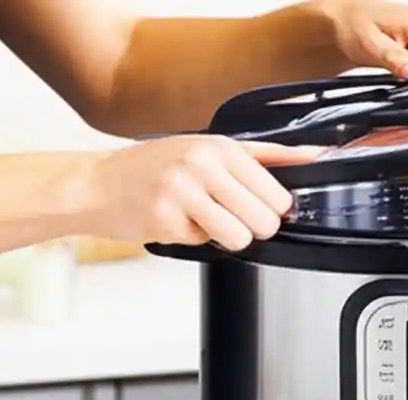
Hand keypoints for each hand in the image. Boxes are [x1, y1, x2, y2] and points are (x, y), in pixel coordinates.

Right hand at [79, 136, 319, 250]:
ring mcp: (183, 193)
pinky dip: (195, 239)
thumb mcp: (207, 149)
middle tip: (230, 217)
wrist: (95, 184)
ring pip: (241, 238)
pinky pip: (206, 244)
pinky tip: (176, 221)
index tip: (258, 207)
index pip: (278, 192)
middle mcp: (202, 165)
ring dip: (227, 237)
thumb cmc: (152, 167)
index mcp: (219, 146)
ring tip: (204, 220)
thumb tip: (313, 157)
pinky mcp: (167, 222)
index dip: (274, 209)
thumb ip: (261, 156)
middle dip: (254, 227)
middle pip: (266, 220)